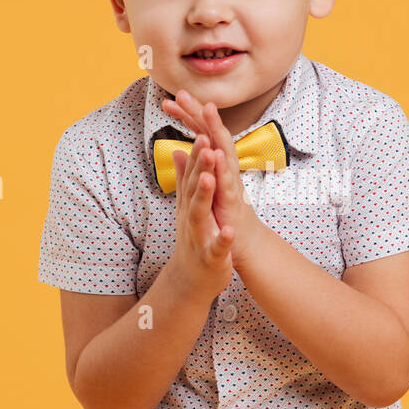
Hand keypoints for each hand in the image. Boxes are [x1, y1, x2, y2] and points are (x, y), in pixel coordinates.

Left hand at [162, 91, 265, 268]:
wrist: (241, 242)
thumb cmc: (223, 212)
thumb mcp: (204, 186)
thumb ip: (192, 166)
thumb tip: (177, 149)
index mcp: (217, 163)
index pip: (202, 133)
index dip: (187, 116)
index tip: (169, 100)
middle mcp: (227, 168)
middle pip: (214, 135)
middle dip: (200, 114)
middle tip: (182, 94)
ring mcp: (231, 183)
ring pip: (225, 154)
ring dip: (218, 135)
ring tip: (208, 114)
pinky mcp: (233, 203)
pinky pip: (230, 187)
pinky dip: (224, 174)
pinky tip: (217, 160)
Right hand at [167, 135, 233, 300]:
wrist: (190, 280)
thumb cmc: (193, 239)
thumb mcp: (187, 207)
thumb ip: (185, 180)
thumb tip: (180, 151)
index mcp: (190, 203)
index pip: (194, 173)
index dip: (199, 152)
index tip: (203, 129)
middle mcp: (191, 216)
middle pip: (194, 187)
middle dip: (200, 165)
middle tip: (205, 141)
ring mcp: (199, 236)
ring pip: (199, 213)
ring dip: (204, 195)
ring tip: (210, 177)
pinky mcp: (210, 257)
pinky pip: (215, 248)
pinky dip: (222, 240)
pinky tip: (228, 231)